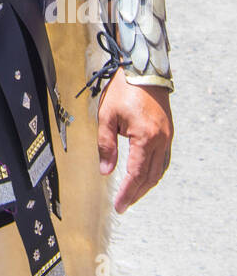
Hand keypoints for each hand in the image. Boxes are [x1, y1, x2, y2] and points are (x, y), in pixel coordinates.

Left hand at [97, 69, 172, 213]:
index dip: (128, 192)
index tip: (119, 205)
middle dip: (136, 193)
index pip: (136, 173)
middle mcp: (160, 139)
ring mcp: (167, 136)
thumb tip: (106, 171)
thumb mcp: (107, 116)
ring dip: (146, 184)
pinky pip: (164, 159)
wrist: (143, 70)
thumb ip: (106, 145)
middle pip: (150, 176)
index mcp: (145, 137)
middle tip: (123, 205)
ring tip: (132, 194)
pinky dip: (154, 171)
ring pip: (159, 169)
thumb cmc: (123, 90)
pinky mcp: (168, 131)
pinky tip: (145, 175)